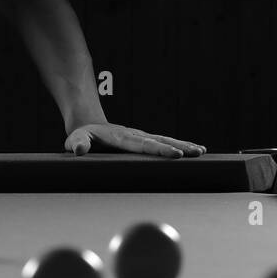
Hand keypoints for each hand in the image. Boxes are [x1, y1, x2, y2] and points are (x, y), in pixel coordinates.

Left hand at [65, 123, 205, 157]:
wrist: (87, 123)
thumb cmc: (81, 135)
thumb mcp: (75, 139)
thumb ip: (77, 144)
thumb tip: (78, 150)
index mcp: (121, 137)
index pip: (143, 145)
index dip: (160, 150)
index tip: (175, 154)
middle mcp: (134, 135)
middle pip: (160, 141)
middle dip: (178, 147)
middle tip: (196, 153)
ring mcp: (140, 136)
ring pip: (165, 139)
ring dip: (183, 145)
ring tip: (201, 151)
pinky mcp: (143, 139)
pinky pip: (164, 141)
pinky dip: (180, 145)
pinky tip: (194, 150)